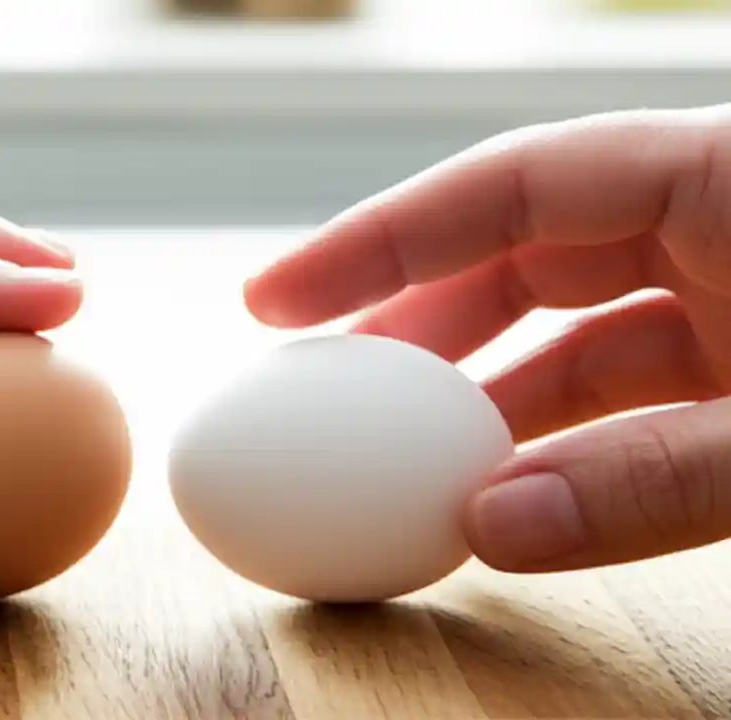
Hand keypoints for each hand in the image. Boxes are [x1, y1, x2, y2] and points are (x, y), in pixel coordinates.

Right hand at [244, 106, 730, 573]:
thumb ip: (656, 479)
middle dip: (413, 323)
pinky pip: (636, 377)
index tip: (272, 301)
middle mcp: (719, 215)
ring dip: (484, 396)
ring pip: (578, 321)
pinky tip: (503, 490)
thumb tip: (489, 526)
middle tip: (318, 390)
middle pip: (524, 249)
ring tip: (400, 467)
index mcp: (727, 174)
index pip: (511, 184)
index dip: (379, 238)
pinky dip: (565, 434)